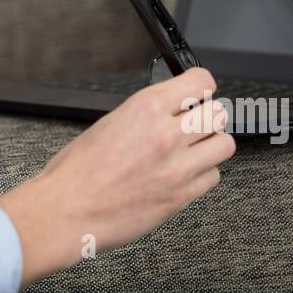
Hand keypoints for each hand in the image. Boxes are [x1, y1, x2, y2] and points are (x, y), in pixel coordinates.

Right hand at [0, 67, 234, 287]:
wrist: (68, 211)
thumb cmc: (76, 171)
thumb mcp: (109, 122)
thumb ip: (145, 114)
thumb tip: (168, 110)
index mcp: (145, 108)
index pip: (201, 82)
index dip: (200, 86)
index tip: (196, 92)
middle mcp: (167, 134)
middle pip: (218, 112)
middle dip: (207, 116)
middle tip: (193, 123)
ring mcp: (178, 167)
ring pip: (224, 144)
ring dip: (210, 144)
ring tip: (192, 149)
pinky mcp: (181, 196)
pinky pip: (213, 177)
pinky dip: (202, 174)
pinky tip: (182, 174)